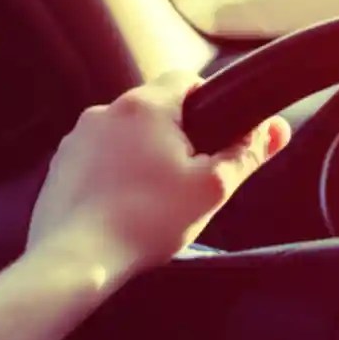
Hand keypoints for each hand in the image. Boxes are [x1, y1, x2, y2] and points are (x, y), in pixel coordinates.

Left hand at [27, 70, 290, 275]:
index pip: (187, 79)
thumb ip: (248, 153)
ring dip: (141, 153)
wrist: (76, 260)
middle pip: (156, 108)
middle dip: (175, 135)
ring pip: (125, 133)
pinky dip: (112, 173)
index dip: (209, 103)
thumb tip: (278, 129)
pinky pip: (98, 157)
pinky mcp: (60, 165)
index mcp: (146, 106)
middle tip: (188, 176)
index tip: (214, 136)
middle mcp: (106, 110)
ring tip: (153, 197)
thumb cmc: (147, 221)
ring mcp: (77, 138)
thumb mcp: (212, 188)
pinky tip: (122, 206)